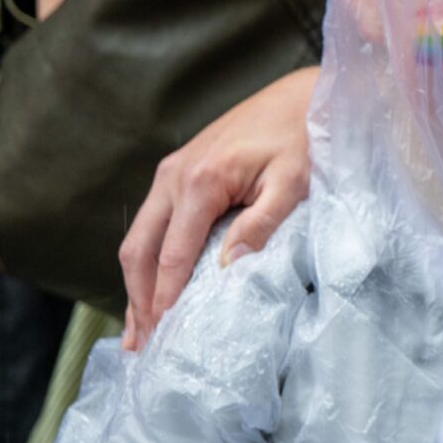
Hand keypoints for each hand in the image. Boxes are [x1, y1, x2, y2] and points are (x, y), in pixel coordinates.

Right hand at [119, 66, 320, 349]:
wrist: (304, 94)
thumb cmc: (306, 137)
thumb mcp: (293, 184)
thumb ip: (260, 225)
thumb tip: (225, 269)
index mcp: (201, 181)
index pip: (172, 256)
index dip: (164, 300)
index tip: (163, 338)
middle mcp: (173, 176)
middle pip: (139, 251)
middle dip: (138, 301)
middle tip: (143, 348)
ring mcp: (171, 172)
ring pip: (139, 238)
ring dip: (136, 285)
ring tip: (138, 331)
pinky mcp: (179, 170)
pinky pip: (153, 224)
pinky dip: (148, 260)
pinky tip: (151, 287)